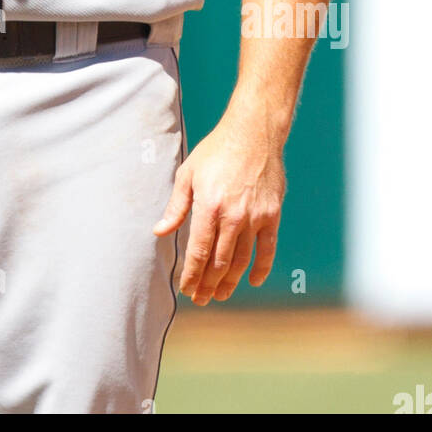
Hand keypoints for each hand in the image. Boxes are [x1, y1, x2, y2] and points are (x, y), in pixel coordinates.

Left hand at [153, 113, 285, 305]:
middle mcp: (233, 216)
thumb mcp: (188, 173)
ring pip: (241, 260)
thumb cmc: (216, 151)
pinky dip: (261, 269)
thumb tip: (159, 231)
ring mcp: (255, 217)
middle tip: (201, 298)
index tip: (186, 289)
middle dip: (207, 284)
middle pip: (219, 262)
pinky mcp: (272, 215)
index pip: (198, 251)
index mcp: (208, 206)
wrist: (253, 133)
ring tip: (220, 294)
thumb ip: (176, 206)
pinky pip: (267, 249)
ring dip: (230, 282)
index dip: (191, 274)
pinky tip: (252, 281)